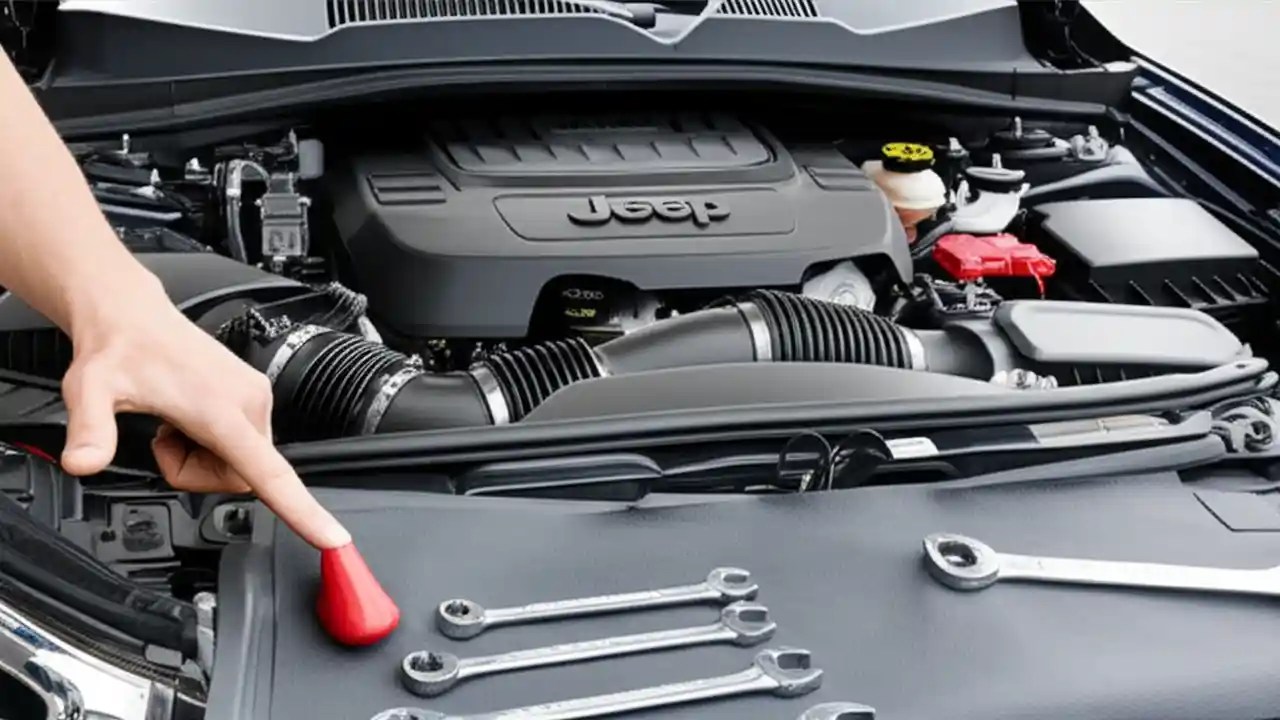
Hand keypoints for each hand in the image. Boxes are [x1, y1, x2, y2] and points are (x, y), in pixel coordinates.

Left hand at [58, 283, 349, 549]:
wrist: (133, 317)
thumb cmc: (119, 350)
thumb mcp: (90, 390)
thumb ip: (89, 429)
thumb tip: (81, 463)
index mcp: (223, 410)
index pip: (270, 474)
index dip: (302, 510)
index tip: (333, 538)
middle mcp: (251, 404)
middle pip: (243, 478)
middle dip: (198, 474)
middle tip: (162, 440)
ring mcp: (256, 400)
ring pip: (242, 464)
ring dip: (202, 460)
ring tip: (172, 424)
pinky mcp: (254, 399)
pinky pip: (242, 446)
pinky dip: (209, 444)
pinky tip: (185, 416)